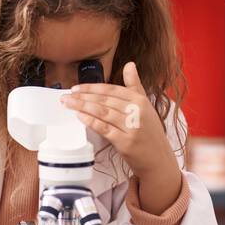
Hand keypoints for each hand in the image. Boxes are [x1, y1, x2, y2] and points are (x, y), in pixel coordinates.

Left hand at [62, 60, 181, 212]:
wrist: (158, 160)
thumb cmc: (149, 133)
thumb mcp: (146, 107)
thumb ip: (135, 86)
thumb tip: (130, 64)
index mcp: (141, 101)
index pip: (112, 90)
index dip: (92, 88)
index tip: (76, 88)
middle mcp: (137, 112)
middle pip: (105, 101)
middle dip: (83, 97)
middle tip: (66, 96)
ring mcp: (132, 127)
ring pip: (103, 112)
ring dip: (82, 107)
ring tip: (68, 104)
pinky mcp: (125, 142)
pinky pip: (104, 129)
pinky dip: (91, 121)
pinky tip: (79, 116)